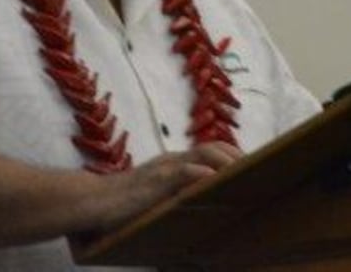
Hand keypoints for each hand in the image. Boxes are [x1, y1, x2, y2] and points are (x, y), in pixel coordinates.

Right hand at [97, 141, 243, 230]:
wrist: (93, 202)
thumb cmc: (123, 204)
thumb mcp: (154, 196)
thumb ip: (174, 193)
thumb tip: (198, 201)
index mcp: (172, 163)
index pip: (208, 150)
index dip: (230, 155)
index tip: (249, 165)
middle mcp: (171, 160)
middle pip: (212, 146)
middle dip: (236, 155)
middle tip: (256, 168)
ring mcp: (164, 168)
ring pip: (203, 153)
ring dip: (226, 160)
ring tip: (244, 170)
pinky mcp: (156, 181)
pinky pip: (184, 171)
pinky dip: (201, 173)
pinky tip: (214, 179)